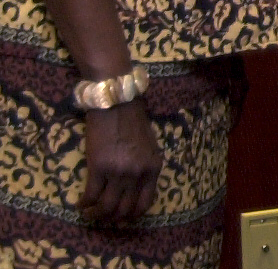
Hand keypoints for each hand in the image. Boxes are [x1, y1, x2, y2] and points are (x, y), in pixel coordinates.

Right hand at [79, 100, 162, 223]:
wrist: (117, 104)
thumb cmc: (133, 122)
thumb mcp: (149, 147)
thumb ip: (145, 167)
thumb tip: (135, 190)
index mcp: (153, 168)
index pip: (145, 203)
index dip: (131, 216)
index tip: (121, 218)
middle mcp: (138, 173)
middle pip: (124, 209)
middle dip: (112, 218)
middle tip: (102, 217)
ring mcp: (118, 172)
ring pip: (106, 207)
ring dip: (96, 214)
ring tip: (89, 212)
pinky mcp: (98, 167)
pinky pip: (90, 196)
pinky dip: (84, 204)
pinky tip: (80, 204)